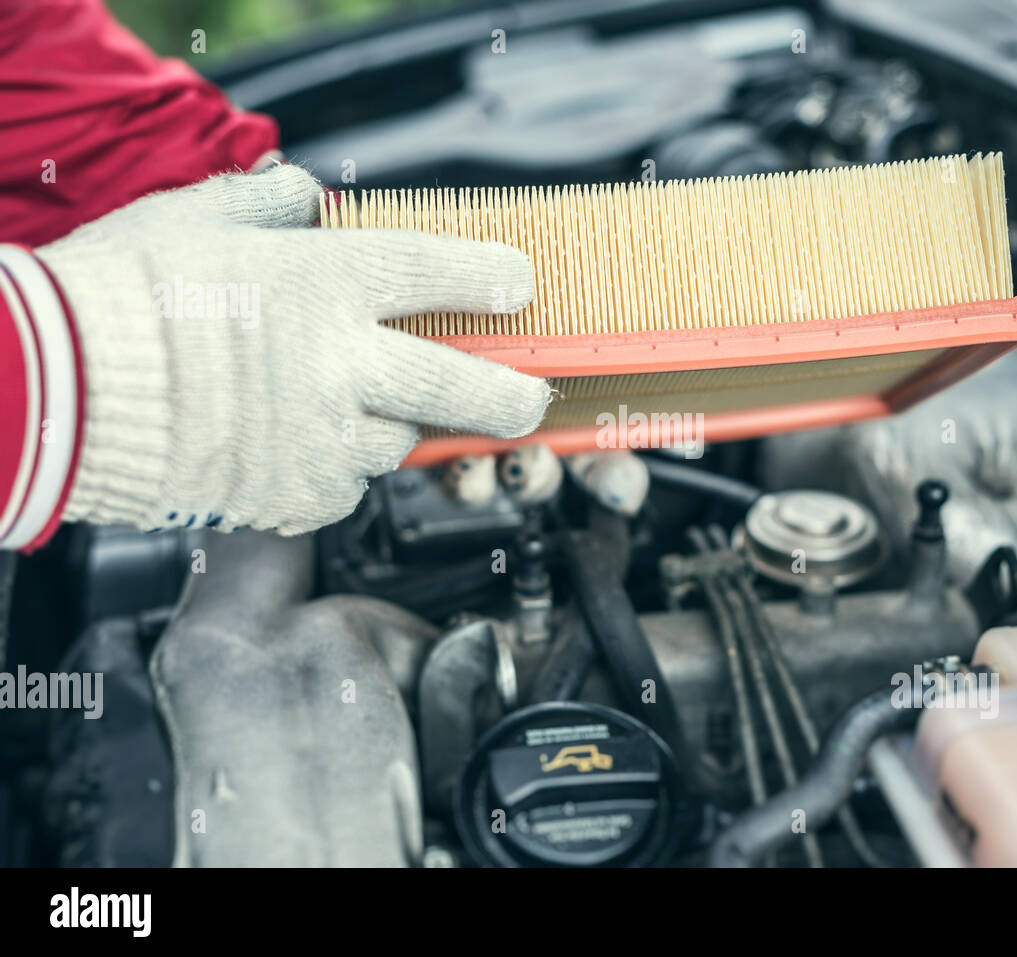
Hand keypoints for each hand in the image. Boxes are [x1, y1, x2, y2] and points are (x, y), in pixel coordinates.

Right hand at [36, 164, 550, 534]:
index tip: (521, 284)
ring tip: (338, 404)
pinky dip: (334, 467)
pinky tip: (292, 442)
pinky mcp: (300, 495)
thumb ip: (272, 205)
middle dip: (512, 394)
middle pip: (463, 385)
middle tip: (531, 398)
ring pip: (397, 440)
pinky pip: (345, 485)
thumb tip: (308, 195)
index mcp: (327, 283)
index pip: (437, 274)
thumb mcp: (200, 218)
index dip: (489, 276)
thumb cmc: (121, 295)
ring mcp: (326, 438)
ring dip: (387, 423)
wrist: (58, 391)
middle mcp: (343, 363)